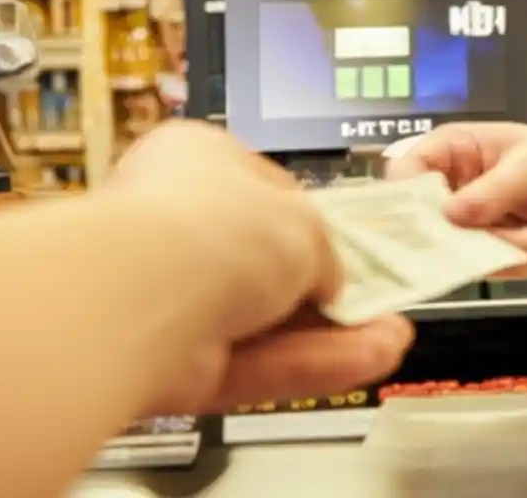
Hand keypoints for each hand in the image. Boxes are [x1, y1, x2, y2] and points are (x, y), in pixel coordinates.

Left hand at [104, 120, 413, 414]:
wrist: (141, 295)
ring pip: (265, 324)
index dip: (314, 222)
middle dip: (326, 291)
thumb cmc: (203, 227)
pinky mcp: (174, 364)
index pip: (265, 192)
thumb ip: (326, 251)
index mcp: (196, 161)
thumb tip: (330, 279)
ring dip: (329, 335)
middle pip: (266, 267)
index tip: (354, 247)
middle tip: (374, 302)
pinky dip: (306, 366)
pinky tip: (358, 361)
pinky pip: (253, 365)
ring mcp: (170, 301)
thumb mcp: (305, 223)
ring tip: (385, 339)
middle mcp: (175, 229)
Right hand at [386, 122, 526, 262]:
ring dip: (507, 243)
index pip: (407, 169)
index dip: (409, 194)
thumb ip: (493, 190)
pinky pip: (480, 266)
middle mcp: (448, 188)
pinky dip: (519, 256)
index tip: (437, 215)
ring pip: (454, 248)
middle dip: (470, 228)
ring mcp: (460, 226)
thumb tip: (450, 213)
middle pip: (422, 217)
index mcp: (452, 148)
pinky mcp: (475, 256)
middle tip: (508, 228)